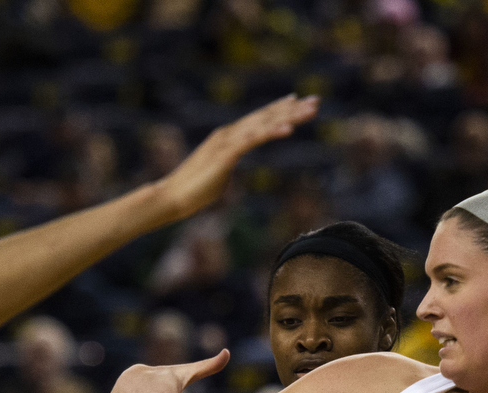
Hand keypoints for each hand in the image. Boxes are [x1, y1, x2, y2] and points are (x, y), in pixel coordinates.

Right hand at [158, 95, 318, 219]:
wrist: (172, 197)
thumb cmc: (193, 191)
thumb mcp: (218, 175)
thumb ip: (227, 167)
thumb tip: (231, 171)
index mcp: (227, 138)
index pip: (257, 119)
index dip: (278, 109)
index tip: (297, 101)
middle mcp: (228, 134)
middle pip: (265, 117)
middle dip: (291, 108)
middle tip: (315, 100)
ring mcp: (227, 142)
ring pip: (263, 124)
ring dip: (289, 116)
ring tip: (311, 110)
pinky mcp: (225, 155)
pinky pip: (253, 140)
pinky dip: (271, 132)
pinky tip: (289, 128)